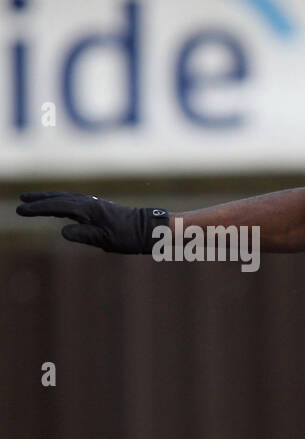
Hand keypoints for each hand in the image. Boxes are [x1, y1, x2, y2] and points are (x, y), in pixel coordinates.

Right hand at [16, 192, 168, 253]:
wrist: (150, 229)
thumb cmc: (130, 236)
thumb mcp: (107, 240)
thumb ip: (85, 235)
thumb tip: (63, 231)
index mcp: (89, 209)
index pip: (58, 206)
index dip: (38, 208)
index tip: (21, 210)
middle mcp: (90, 203)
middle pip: (59, 198)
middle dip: (40, 200)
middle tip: (21, 200)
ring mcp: (94, 204)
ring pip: (66, 198)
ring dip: (49, 199)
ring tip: (33, 201)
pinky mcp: (99, 209)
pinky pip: (74, 202)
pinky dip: (61, 202)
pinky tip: (57, 207)